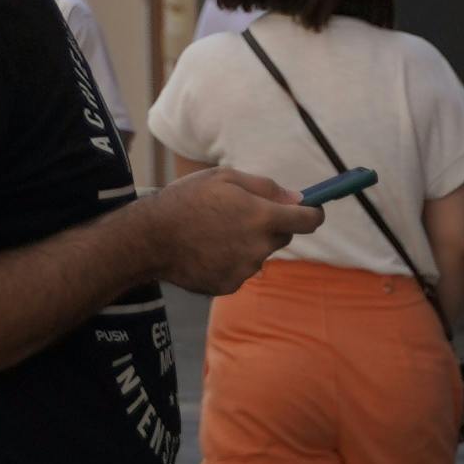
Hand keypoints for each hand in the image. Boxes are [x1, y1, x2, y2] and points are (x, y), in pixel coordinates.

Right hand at [144, 162, 324, 294]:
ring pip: (260, 253)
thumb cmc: (186, 200)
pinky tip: (206, 250)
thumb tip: (298, 198)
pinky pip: (241, 270)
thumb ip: (265, 187)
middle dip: (270, 225)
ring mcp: (245, 269)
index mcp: (262, 216)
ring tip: (214, 233)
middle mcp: (259, 246)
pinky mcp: (230, 285)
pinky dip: (230, 261)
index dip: (314, 214)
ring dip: (247, 243)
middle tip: (239, 215)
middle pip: (283, 236)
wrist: (149, 238)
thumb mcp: (224, 178)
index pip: (308, 220)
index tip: (312, 211)